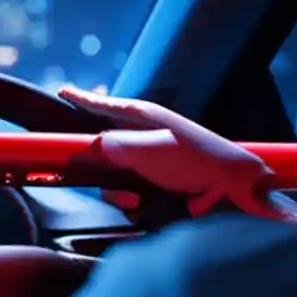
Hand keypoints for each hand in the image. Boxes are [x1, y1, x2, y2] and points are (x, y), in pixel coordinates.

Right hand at [59, 86, 279, 218]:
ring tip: (135, 200)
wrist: (233, 188)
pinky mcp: (155, 183)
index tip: (63, 91)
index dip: (82, 100)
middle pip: (101, 150)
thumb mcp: (154, 149)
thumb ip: (120, 146)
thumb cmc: (198, 159)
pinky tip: (145, 205)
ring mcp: (148, 162)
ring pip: (112, 178)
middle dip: (100, 171)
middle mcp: (142, 138)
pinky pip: (128, 194)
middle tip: (109, 183)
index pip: (104, 105)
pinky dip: (132, 203)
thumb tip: (95, 145)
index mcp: (142, 118)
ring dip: (119, 193)